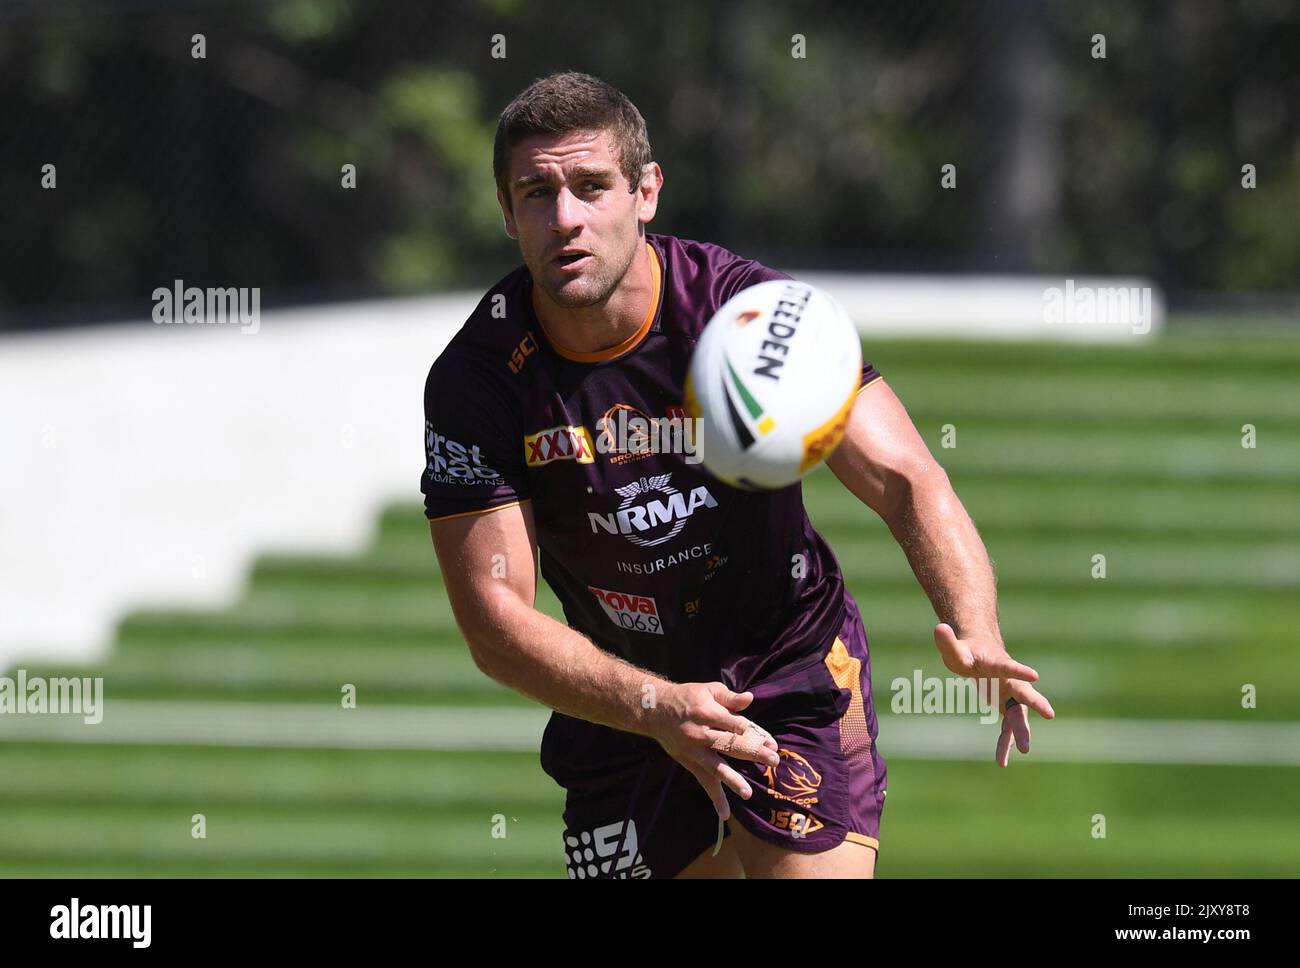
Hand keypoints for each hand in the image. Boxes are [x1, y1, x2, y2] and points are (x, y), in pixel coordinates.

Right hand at [648, 681, 778, 820]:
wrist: (654, 710)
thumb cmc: (687, 697)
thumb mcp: (708, 690)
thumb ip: (730, 697)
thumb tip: (750, 699)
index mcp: (708, 712)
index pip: (737, 725)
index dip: (756, 734)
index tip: (773, 744)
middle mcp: (701, 733)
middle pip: (730, 745)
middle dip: (753, 753)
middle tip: (774, 761)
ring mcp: (694, 750)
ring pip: (715, 767)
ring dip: (733, 780)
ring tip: (748, 793)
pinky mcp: (688, 762)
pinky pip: (703, 781)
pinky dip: (714, 797)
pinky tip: (725, 813)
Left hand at [933, 623, 1055, 766]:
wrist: (980, 654)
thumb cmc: (967, 651)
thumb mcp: (954, 648)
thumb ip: (948, 641)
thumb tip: (939, 627)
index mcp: (998, 664)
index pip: (1009, 667)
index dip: (1020, 671)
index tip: (1034, 676)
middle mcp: (1010, 681)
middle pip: (1025, 693)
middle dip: (1036, 703)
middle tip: (1049, 713)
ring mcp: (1011, 696)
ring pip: (1019, 716)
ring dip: (1022, 733)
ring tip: (1025, 751)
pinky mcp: (1007, 708)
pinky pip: (1008, 728)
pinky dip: (1006, 744)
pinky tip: (1002, 762)